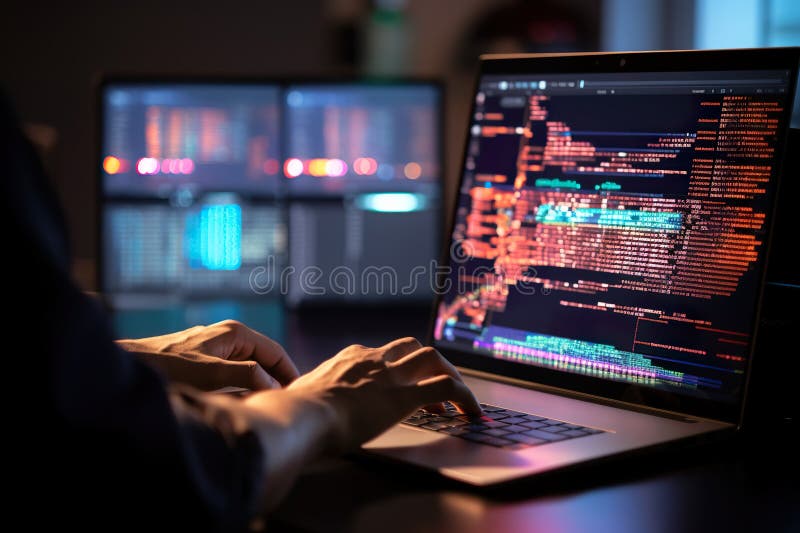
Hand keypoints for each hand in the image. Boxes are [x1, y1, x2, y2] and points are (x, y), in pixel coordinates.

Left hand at [117, 320, 298, 390]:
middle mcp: (227, 337)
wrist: (130, 366)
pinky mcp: (202, 361)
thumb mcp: (213, 374)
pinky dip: (240, 388)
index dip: (289, 374)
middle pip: (263, 359)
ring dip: (257, 386)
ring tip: (265, 407)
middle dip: (275, 381)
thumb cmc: (168, 367)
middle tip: (285, 405)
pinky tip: (239, 404)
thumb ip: (247, 376)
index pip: (275, 352)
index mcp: (235, 333)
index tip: (299, 395)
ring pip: (247, 368)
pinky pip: (231, 375)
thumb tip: (273, 386)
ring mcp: (214, 348)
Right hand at [282, 337, 481, 451]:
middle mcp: (372, 359)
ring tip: (460, 398)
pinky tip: (473, 412)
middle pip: (411, 347)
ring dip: (450, 374)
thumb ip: (304, 398)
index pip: (380, 354)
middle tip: (436, 387)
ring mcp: (390, 375)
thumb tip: (288, 406)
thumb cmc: (292, 414)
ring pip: (433, 359)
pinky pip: (447, 387)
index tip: (399, 386)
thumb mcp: (298, 399)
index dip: (395, 369)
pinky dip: (465, 397)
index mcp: (348, 359)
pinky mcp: (405, 395)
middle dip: (428, 363)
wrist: (300, 417)